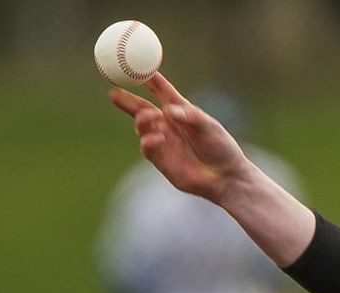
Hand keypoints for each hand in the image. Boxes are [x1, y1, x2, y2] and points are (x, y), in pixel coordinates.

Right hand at [110, 73, 250, 201]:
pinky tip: (157, 138)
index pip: (161, 91)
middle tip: (113, 92)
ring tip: (149, 117)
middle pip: (142, 109)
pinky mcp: (161, 160)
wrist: (226, 178)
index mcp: (181, 111)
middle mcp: (169, 125)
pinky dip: (148, 141)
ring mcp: (163, 142)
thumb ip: (191, 117)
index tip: (136, 67)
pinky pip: (148, 148)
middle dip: (127, 100)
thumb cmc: (222, 148)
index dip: (149, 79)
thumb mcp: (210, 127)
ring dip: (142, 120)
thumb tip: (169, 111)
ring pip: (142, 128)